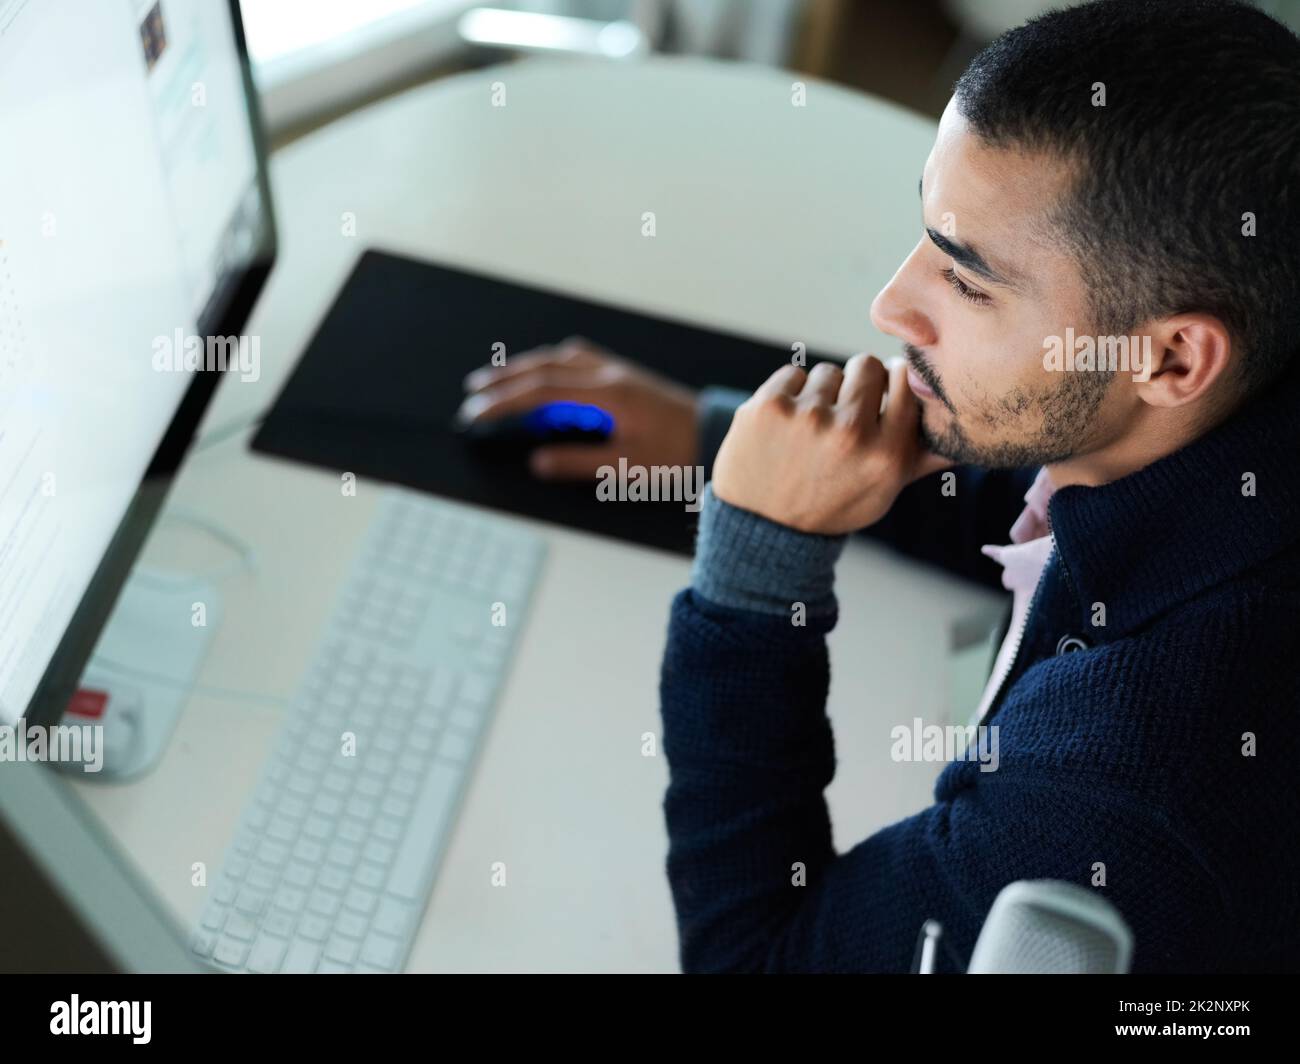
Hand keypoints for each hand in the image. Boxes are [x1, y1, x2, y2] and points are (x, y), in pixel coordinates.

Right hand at [458, 336, 698, 478]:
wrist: (717, 436)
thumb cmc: (677, 455)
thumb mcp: (626, 467)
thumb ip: (579, 463)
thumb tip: (537, 461)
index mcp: (607, 394)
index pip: (542, 392)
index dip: (505, 402)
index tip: (477, 413)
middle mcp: (609, 374)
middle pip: (545, 367)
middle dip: (505, 380)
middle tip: (473, 392)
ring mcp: (618, 371)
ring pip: (560, 358)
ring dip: (526, 367)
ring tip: (499, 381)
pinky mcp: (625, 376)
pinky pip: (578, 359)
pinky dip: (551, 365)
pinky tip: (544, 376)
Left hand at [711, 354, 951, 534]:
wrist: (765, 529)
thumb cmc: (832, 505)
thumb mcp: (885, 490)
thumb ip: (925, 456)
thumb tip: (970, 434)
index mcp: (887, 454)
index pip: (906, 380)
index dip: (894, 382)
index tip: (882, 393)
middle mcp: (850, 433)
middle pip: (867, 365)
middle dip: (857, 386)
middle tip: (842, 416)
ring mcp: (806, 417)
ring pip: (828, 371)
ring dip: (822, 394)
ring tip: (811, 431)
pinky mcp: (768, 407)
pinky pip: (792, 374)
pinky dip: (790, 394)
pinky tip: (785, 427)